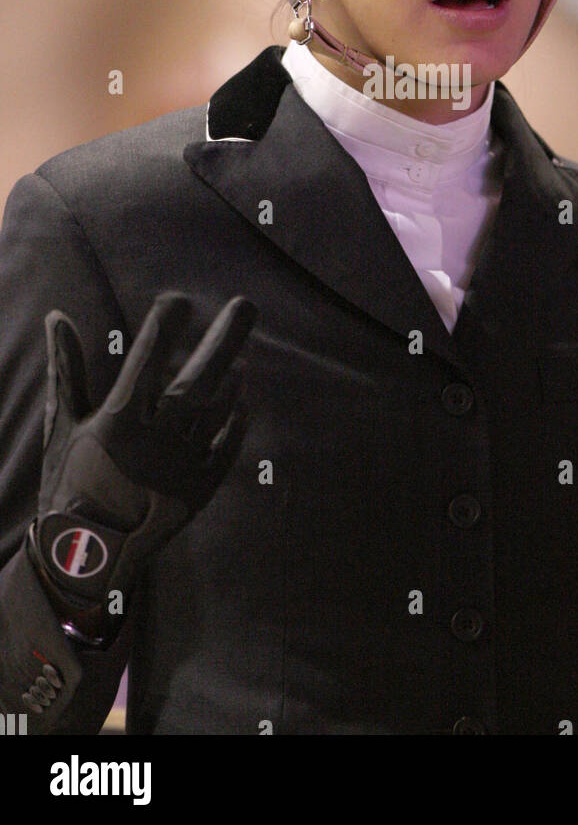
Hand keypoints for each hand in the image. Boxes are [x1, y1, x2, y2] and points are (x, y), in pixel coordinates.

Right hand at [28, 291, 256, 642]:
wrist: (85, 554)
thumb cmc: (69, 481)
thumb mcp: (63, 423)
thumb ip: (66, 367)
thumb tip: (57, 315)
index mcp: (116, 423)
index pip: (146, 361)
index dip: (164, 327)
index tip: (179, 298)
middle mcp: (152, 442)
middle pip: (195, 380)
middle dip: (223, 339)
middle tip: (246, 304)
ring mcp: (179, 467)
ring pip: (215, 412)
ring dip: (232, 378)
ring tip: (244, 351)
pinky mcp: (198, 491)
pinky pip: (224, 449)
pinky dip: (235, 422)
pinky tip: (242, 396)